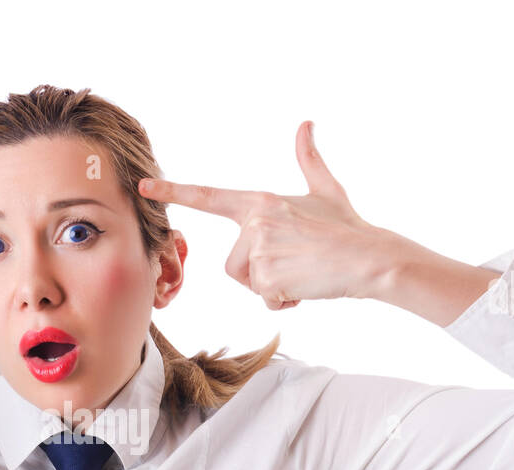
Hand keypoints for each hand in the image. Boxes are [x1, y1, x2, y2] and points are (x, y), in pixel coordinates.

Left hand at [138, 121, 392, 309]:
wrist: (369, 257)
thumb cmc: (347, 227)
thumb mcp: (326, 189)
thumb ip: (309, 159)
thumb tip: (306, 123)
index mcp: (260, 201)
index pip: (209, 196)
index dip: (174, 191)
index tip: (144, 187)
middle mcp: (254, 221)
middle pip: (233, 265)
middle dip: (260, 276)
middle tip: (295, 265)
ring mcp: (259, 247)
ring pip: (248, 283)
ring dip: (272, 289)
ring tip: (301, 273)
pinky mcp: (266, 274)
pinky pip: (264, 299)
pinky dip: (284, 301)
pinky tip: (306, 286)